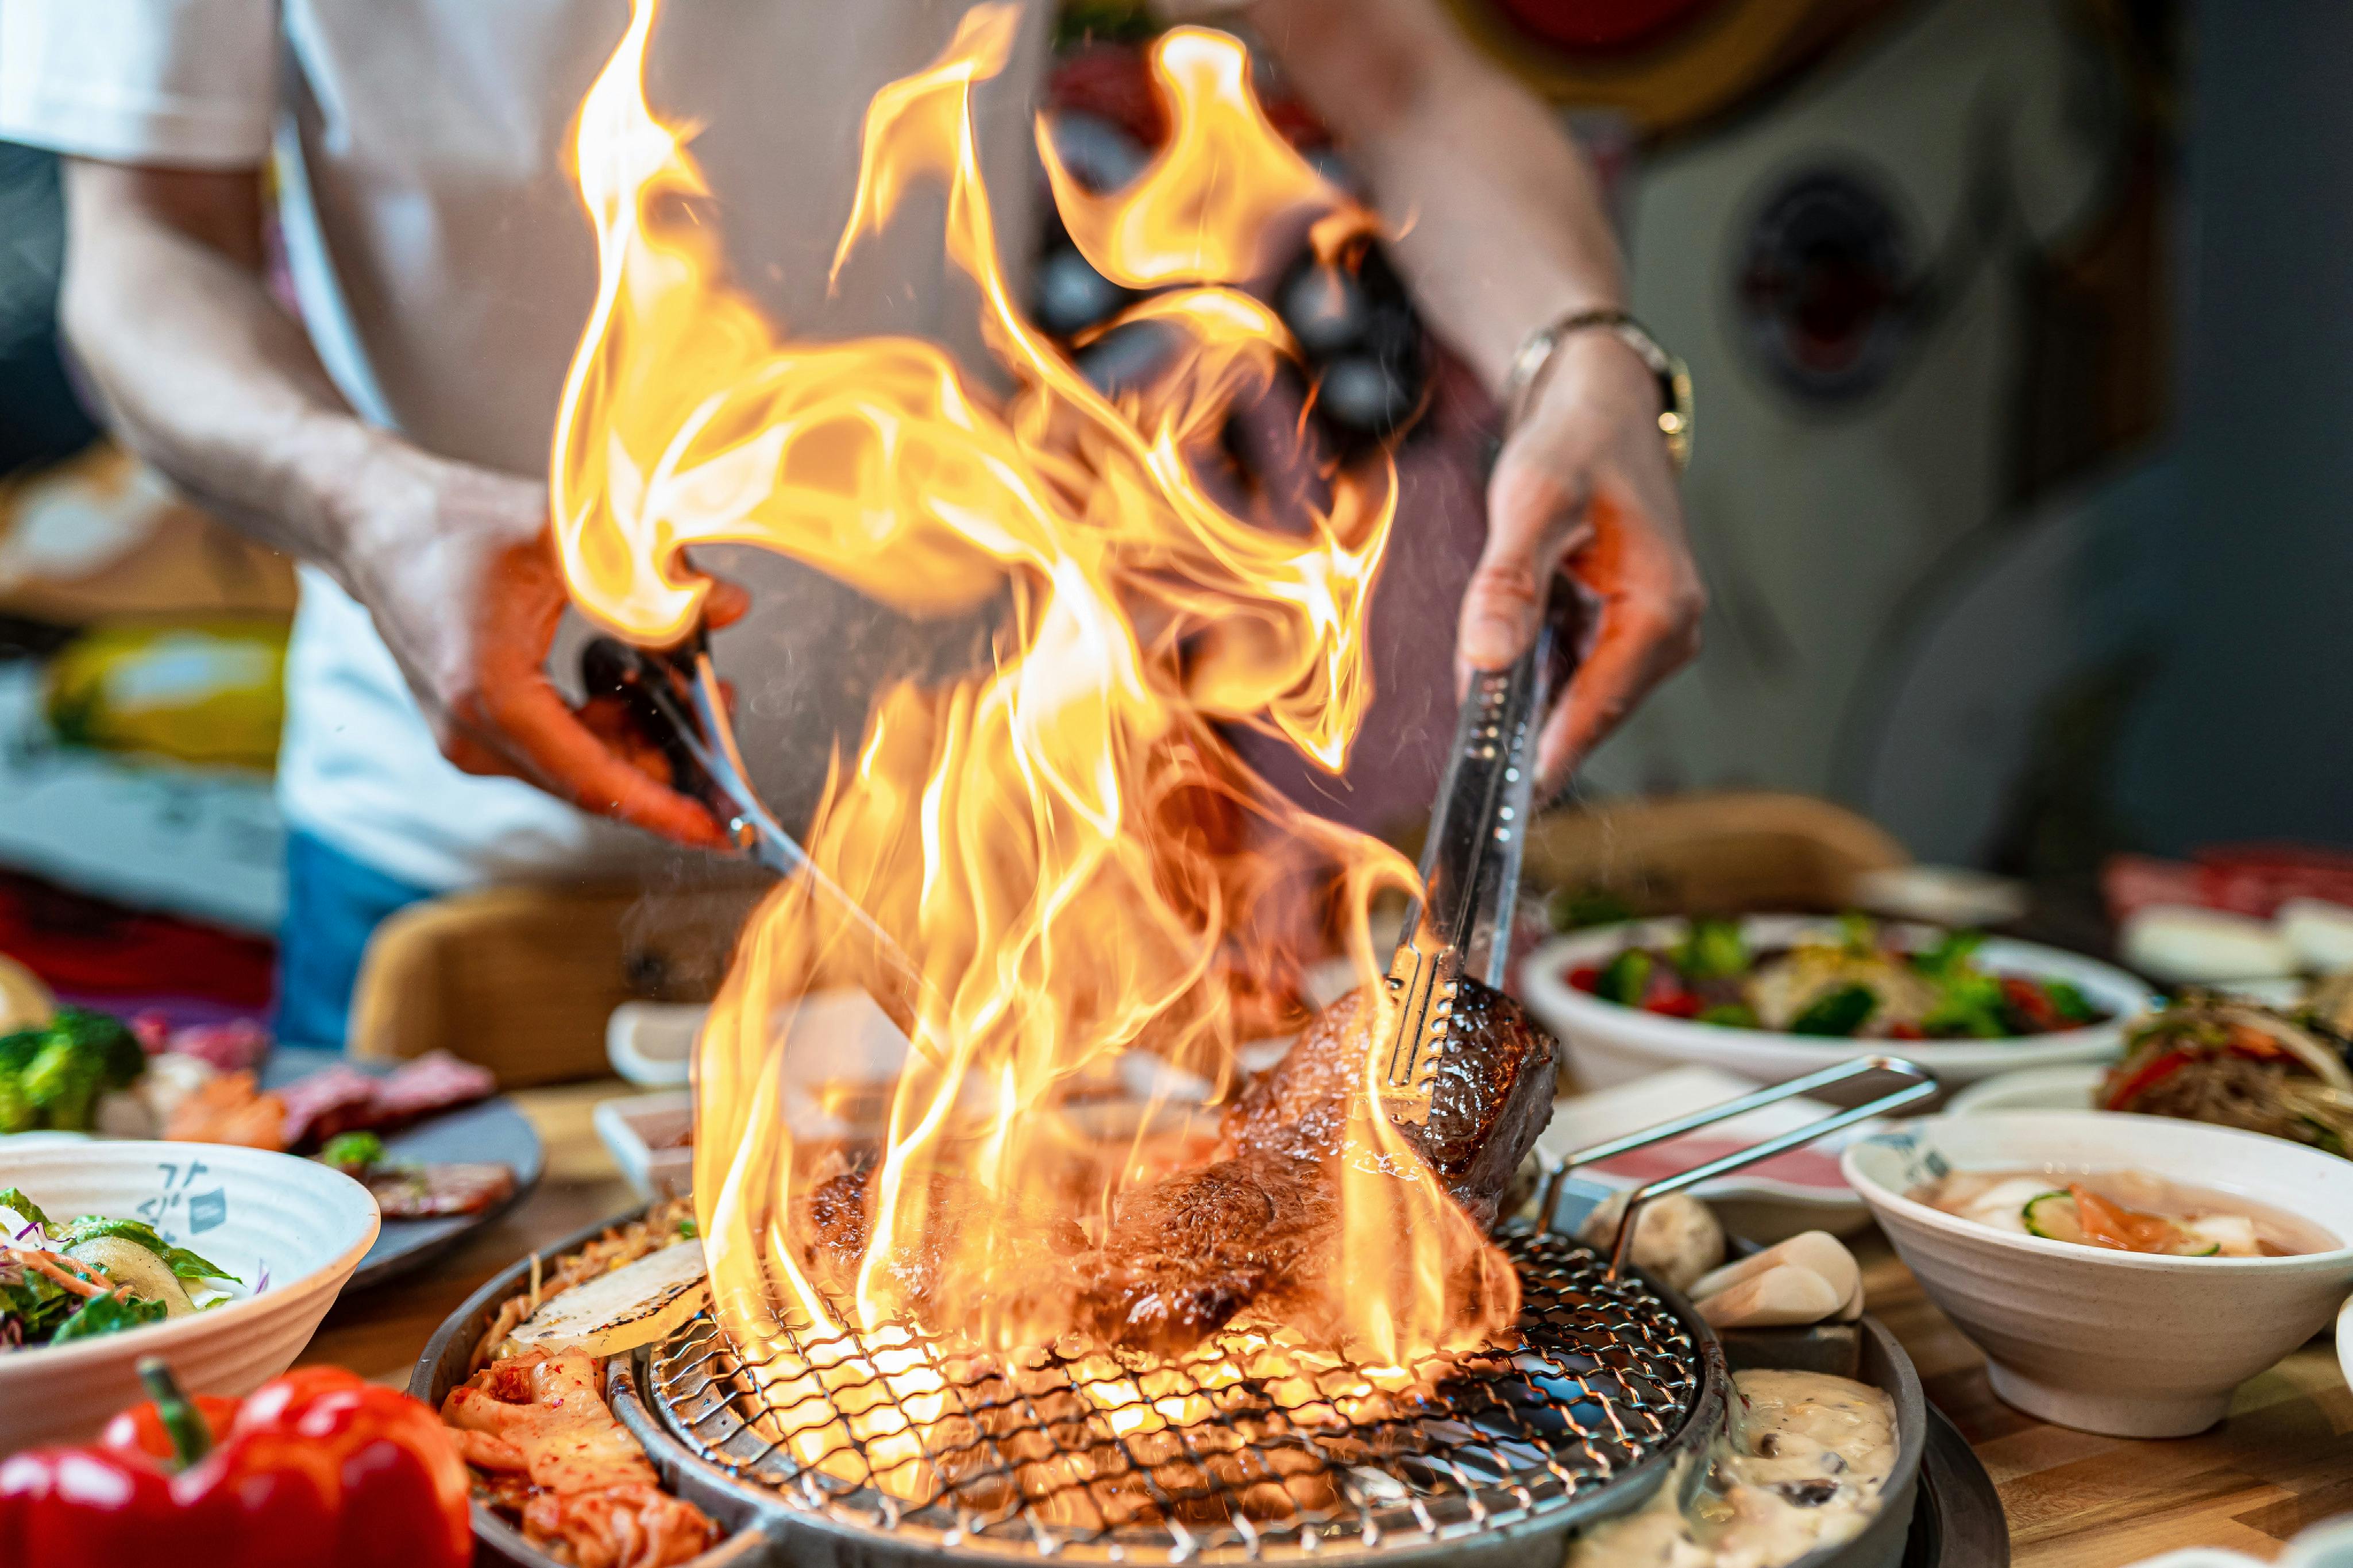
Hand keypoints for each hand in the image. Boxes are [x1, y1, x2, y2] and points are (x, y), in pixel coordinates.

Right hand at [335, 442, 737, 847]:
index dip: (670, 811)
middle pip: (595, 783)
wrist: (367, 517)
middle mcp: (473, 736)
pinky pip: (559, 748)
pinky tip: (638, 683)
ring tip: (690, 683)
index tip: (727, 832)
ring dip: (641, 739)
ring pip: (581, 767)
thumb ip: (650, 572)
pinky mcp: (474, 726)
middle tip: (725, 709)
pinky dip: (607, 727)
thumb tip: (729, 605)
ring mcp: (469, 738)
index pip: (597, 782)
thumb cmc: (449, 522)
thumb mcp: (563, 533)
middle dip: (670, 761)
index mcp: (491, 700)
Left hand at [1456, 330, 1703, 795]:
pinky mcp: (1620, 630)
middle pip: (1585, 713)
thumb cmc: (1577, 445)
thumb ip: (1508, 582)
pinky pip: (1568, 674)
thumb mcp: (1534, 502)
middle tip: (1464, 763)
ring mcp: (1645, 635)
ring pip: (1572, 698)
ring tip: (1473, 708)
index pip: (1599, 710)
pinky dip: (1528, 678)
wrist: (1599, 406)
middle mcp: (1666, 633)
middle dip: (1525, 732)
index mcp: (1661, 611)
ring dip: (1523, 705)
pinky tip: (1493, 667)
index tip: (1502, 803)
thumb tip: (1486, 659)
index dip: (1547, 758)